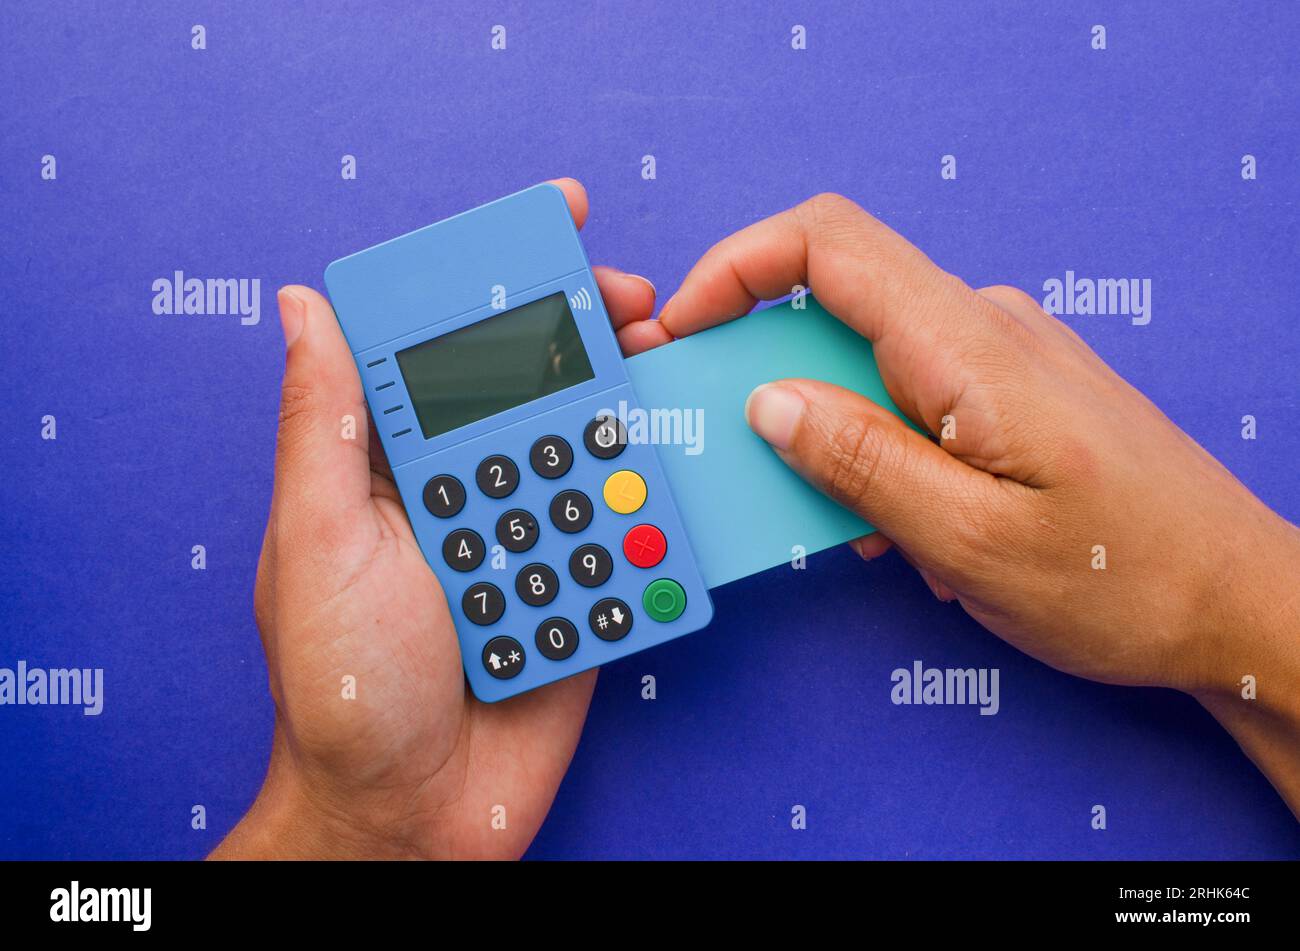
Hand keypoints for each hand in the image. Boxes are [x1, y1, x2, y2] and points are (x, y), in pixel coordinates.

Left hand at [211, 179, 661, 858]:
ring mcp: (528, 539)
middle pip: (532, 385)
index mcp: (391, 466)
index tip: (552, 223)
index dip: (493, 277)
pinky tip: (686, 462)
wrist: (413, 817)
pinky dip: (660, 495)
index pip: (441, 346)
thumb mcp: (321, 543)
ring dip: (632, 400)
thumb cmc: (343, 689)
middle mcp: (464, 491)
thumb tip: (301, 305)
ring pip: (590, 448)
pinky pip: (628, 530)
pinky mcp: (583, 590)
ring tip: (669, 363)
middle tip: (635, 299)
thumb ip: (324, 428)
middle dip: (585, 329)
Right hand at [625, 193, 1299, 815]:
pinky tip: (898, 522)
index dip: (733, 268)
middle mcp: (983, 328)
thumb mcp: (971, 543)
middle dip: (762, 369)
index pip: (826, 244)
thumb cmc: (1126, 581)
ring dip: (824, 424)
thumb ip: (861, 463)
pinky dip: (872, 442)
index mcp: (967, 346)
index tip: (681, 331)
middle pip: (834, 302)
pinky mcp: (1010, 393)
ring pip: (867, 357)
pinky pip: (910, 392)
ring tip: (846, 522)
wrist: (1238, 602)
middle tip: (736, 456)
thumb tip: (769, 402)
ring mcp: (1001, 358)